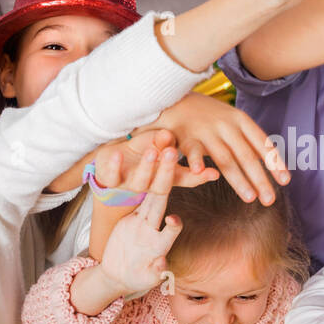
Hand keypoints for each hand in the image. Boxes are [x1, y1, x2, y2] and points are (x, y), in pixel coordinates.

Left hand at [89, 128, 217, 194]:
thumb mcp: (155, 142)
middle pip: (162, 185)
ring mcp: (130, 184)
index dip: (199, 178)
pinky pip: (112, 177)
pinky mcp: (110, 180)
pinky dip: (115, 166)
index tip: (214, 174)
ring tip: (151, 151)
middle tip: (171, 153)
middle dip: (167, 170)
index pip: (185, 178)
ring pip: (140, 183)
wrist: (109, 156)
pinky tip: (118, 154)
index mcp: (164, 176)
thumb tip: (169, 137)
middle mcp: (149, 184)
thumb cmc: (139, 148)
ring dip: (146, 167)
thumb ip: (163, 141)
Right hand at [95, 145, 182, 295]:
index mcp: (160, 245)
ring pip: (149, 192)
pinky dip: (129, 178)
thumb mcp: (145, 280)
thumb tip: (162, 266)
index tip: (172, 220)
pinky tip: (129, 158)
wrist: (118, 273)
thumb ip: (154, 273)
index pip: (169, 231)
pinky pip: (132, 195)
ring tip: (154, 149)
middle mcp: (154, 228)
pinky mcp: (131, 216)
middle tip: (170, 155)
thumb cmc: (136, 280)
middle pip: (161, 200)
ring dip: (153, 171)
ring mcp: (143, 220)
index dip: (172, 225)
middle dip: (165, 178)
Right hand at [148, 92, 289, 204]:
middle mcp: (227, 125)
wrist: (175, 97)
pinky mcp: (187, 136)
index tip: (286, 181)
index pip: (262, 143)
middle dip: (259, 179)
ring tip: (250, 198)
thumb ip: (250, 141)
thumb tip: (274, 162)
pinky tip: (200, 172)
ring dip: (238, 179)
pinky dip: (195, 161)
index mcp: (241, 120)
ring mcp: (207, 130)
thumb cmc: (210, 115)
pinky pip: (192, 151)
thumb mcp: (234, 121)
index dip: (274, 162)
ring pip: (225, 158)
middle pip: (246, 155)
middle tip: (269, 200)